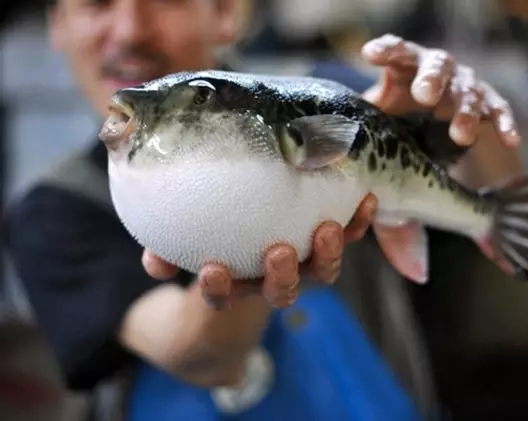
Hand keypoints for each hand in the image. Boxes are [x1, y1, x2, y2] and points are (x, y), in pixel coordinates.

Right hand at [142, 194, 377, 309]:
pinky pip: (349, 235)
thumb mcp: (187, 238)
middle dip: (283, 278)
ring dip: (328, 253)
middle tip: (278, 251)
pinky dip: (359, 222)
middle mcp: (273, 277)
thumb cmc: (215, 231)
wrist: (252, 224)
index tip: (211, 270)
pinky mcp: (328, 241)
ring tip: (328, 227)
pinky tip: (367, 197)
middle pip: (283, 292)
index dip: (217, 290)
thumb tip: (152, 259)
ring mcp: (304, 261)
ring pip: (322, 271)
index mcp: (237, 281)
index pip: (224, 296)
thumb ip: (167, 247)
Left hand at [361, 34, 520, 148]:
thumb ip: (361, 115)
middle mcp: (438, 68)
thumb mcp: (378, 114)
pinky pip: (499, 111)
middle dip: (432, 79)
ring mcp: (465, 84)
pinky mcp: (488, 103)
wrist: (433, 127)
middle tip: (425, 96)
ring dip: (465, 113)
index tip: (370, 55)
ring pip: (468, 93)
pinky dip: (504, 124)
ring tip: (460, 136)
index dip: (386, 50)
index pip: (396, 51)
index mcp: (407, 65)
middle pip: (437, 65)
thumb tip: (328, 134)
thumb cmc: (399, 117)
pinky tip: (509, 141)